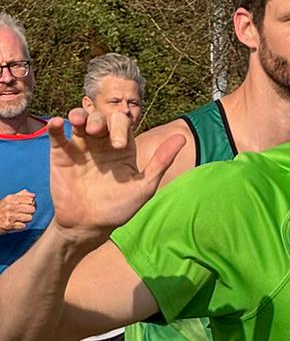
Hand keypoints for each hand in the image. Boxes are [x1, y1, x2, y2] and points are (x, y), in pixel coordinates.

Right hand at [0, 190, 35, 231]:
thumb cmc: (2, 210)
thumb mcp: (9, 200)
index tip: (29, 206)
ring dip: (26, 220)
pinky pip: (24, 226)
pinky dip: (21, 226)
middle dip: (30, 212)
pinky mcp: (9, 225)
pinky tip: (16, 224)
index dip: (33, 204)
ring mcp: (9, 215)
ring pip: (29, 218)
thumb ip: (21, 196)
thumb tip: (33, 195)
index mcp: (11, 198)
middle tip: (24, 213)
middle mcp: (10, 206)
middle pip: (32, 209)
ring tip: (20, 219)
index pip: (30, 200)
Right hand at [48, 107, 184, 240]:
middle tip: (95, 131)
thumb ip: (161, 161)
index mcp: (122, 147)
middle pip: (100, 117)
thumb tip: (183, 137)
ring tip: (77, 121)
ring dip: (79, 115)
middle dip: (98, 119)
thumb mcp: (144, 186)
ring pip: (79, 119)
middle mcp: (101, 143)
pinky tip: (58, 123)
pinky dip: (55, 125)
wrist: (89, 225)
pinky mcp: (61, 154)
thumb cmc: (119, 208)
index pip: (121, 123)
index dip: (119, 127)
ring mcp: (81, 147)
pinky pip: (57, 134)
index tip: (117, 146)